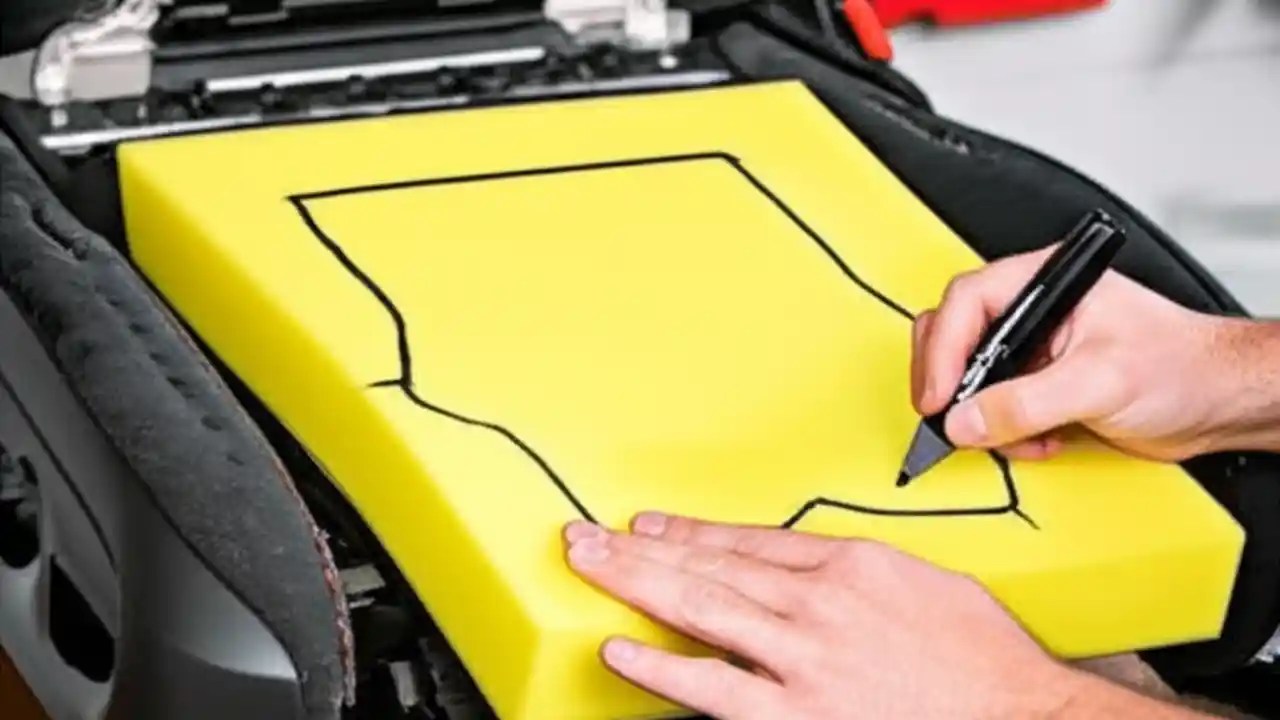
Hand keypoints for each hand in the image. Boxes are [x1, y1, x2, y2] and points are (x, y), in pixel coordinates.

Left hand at [564, 513, 1099, 719]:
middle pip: (710, 565)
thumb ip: (856, 571)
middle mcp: (819, 604)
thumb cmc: (982, 660)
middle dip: (640, 550)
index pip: (748, 540)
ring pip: (702, 608)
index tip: (649, 527)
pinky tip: (623, 652)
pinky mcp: (800, 714)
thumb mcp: (924, 583)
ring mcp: (805, 659)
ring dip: (635, 586)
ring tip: (588, 570)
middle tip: (587, 537)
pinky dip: (664, 669)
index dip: (689, 533)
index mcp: (850, 564)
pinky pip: (716, 688)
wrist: (1021, 715)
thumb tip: (808, 566)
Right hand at [912, 246, 1279, 460]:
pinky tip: (1038, 440)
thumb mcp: (1098, 382)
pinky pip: (991, 407)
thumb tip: (967, 419)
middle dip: (951, 382)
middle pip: (952, 334)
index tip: (939, 395)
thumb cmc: (1182, 366)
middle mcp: (1032, 311)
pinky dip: (1003, 433)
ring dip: (980, 415)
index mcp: (1044, 284)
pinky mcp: (1037, 386)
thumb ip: (1027, 402)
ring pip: (967, 375)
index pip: (968, 302)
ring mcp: (1032, 349)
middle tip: (950, 417)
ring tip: (1014, 435)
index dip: (943, 350)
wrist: (1217, 404)